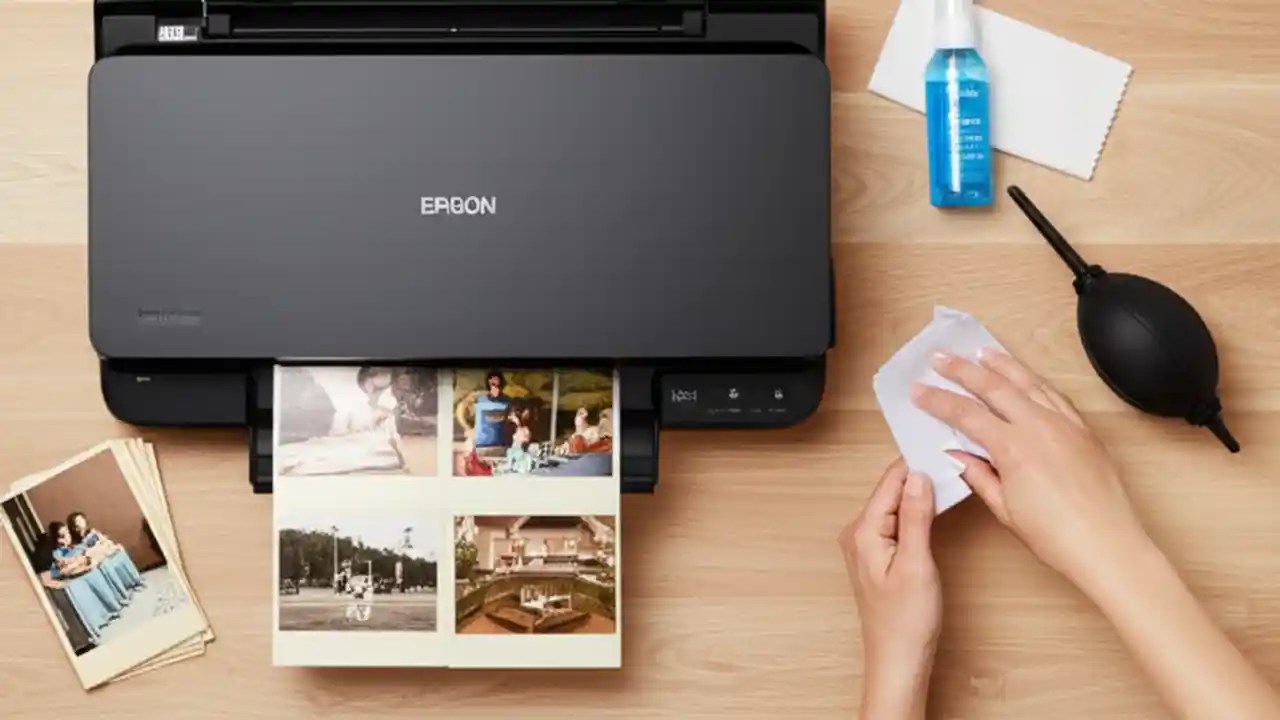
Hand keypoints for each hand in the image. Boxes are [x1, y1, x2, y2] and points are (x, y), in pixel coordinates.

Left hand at [839, 459, 940, 719]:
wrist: (898, 660)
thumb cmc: (905, 621)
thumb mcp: (916, 563)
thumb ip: (915, 517)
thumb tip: (917, 476)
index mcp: (863, 531)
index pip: (890, 482)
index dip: (915, 462)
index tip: (938, 444)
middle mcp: (858, 533)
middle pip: (891, 490)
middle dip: (918, 474)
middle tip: (947, 455)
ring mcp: (866, 544)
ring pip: (895, 505)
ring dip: (918, 492)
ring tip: (946, 474)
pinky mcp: (878, 555)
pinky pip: (896, 521)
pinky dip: (916, 511)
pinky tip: (934, 506)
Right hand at [911, 349, 1150, 591]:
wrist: (1109, 546)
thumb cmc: (1056, 536)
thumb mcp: (1005, 509)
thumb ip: (978, 475)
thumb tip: (955, 455)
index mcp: (1013, 447)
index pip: (965, 414)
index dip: (938, 400)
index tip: (918, 390)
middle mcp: (1039, 426)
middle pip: (993, 386)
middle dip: (962, 369)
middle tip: (940, 357)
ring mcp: (1065, 424)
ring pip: (1027, 381)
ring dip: (1001, 364)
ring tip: (981, 352)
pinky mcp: (1084, 430)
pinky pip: (1054, 394)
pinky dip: (1035, 381)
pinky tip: (1025, 377)